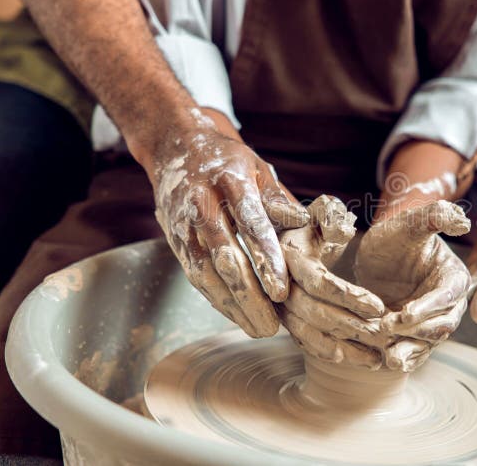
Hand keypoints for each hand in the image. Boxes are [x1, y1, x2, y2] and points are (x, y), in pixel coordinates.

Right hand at [150, 108, 308, 337]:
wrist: (176, 147)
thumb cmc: (229, 162)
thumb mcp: (257, 168)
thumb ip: (277, 199)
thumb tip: (302, 221)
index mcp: (230, 182)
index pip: (250, 224)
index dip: (265, 259)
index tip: (281, 291)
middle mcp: (202, 204)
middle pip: (225, 257)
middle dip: (249, 295)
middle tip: (272, 326)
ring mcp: (184, 224)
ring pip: (205, 272)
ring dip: (231, 305)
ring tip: (259, 328)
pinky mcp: (175, 239)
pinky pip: (195, 274)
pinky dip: (216, 298)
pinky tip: (237, 316)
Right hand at [279, 196, 386, 369]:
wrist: (288, 237)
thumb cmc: (314, 223)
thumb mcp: (322, 212)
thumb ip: (331, 216)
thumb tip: (342, 231)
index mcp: (288, 256)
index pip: (319, 282)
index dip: (349, 296)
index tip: (379, 307)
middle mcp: (279, 285)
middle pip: (314, 313)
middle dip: (351, 326)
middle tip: (383, 335)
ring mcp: (280, 306)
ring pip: (309, 335)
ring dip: (344, 350)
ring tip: (376, 359)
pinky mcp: (285, 320)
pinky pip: (305, 343)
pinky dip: (330, 354)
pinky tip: (354, 360)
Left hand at [355, 200, 471, 370]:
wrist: (376, 259)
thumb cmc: (395, 237)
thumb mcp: (410, 224)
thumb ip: (435, 217)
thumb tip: (463, 221)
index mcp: (454, 277)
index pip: (448, 296)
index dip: (428, 306)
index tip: (405, 313)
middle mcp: (448, 303)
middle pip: (442, 325)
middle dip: (416, 331)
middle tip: (385, 328)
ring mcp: (432, 321)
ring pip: (428, 343)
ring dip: (409, 350)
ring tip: (388, 356)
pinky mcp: (415, 336)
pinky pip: (414, 352)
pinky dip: (402, 358)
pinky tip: (384, 361)